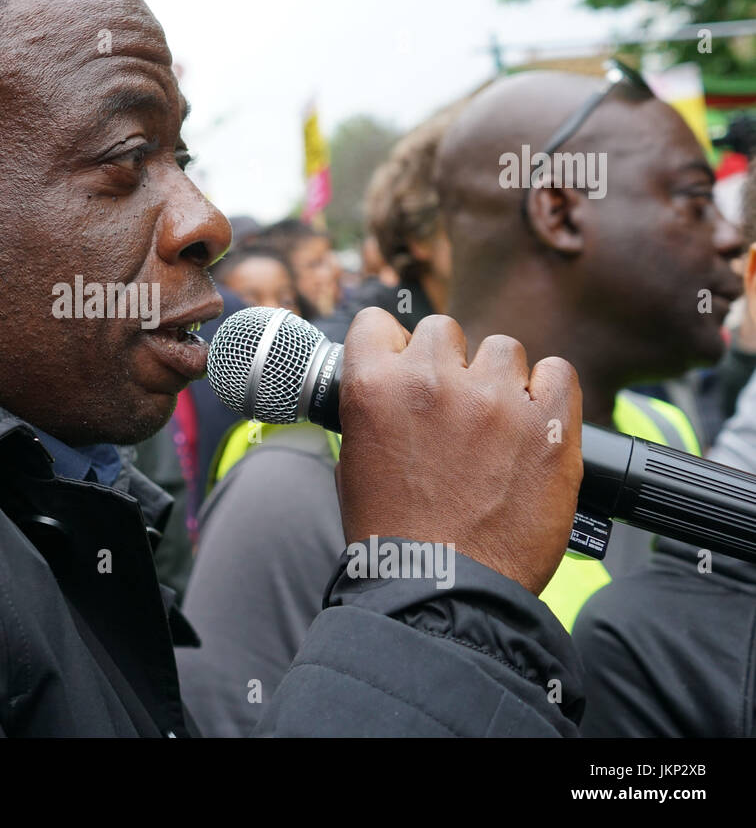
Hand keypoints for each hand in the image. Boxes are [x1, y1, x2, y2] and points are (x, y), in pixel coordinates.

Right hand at [335, 309, 582, 595]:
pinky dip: (548, 393)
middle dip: (448, 362)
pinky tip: (535, 424)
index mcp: (373, 386)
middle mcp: (431, 381)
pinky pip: (558, 373)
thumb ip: (374, 407)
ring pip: (502, 349)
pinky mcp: (549, 424)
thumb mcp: (354, 461)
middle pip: (444, 330)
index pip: (378, 322)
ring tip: (497, 425)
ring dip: (498, 379)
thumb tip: (392, 380)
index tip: (404, 364)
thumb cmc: (394, 534)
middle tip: (453, 406)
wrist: (442, 590)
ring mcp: (493, 399)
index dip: (393, 345)